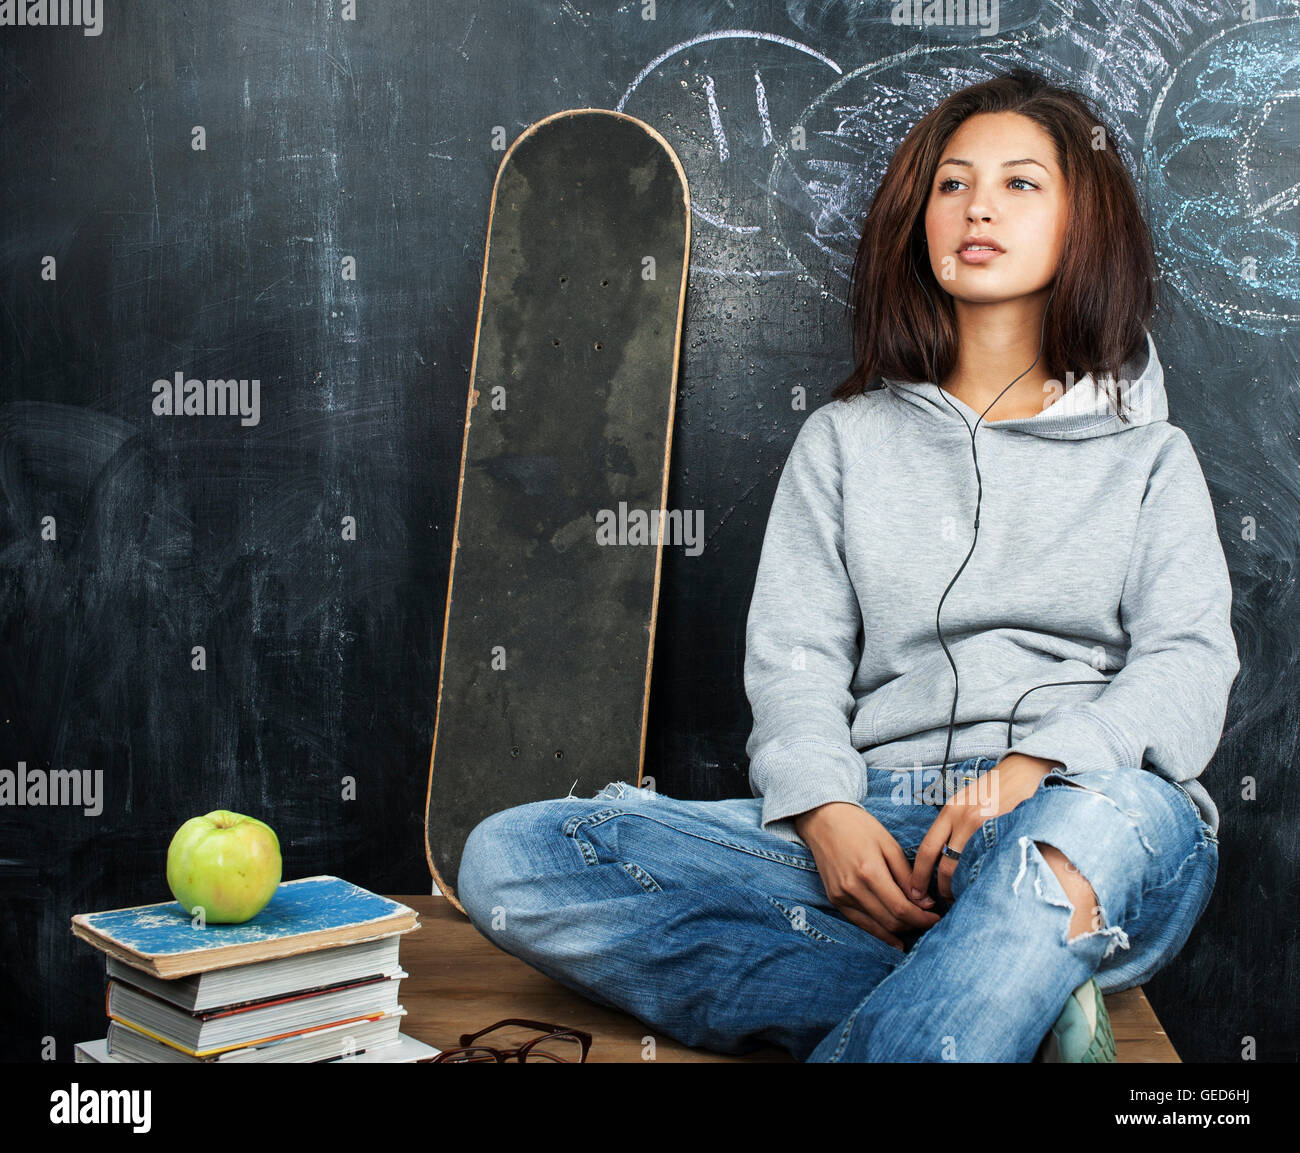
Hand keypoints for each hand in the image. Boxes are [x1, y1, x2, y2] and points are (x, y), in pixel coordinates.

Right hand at [794, 801, 941, 950]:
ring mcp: (841, 896)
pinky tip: (894, 939)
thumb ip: (907, 876)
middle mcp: (853, 888)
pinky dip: (879, 933)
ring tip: (915, 925)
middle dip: (914, 925)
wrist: (823, 819)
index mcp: (869, 871)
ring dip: (899, 931)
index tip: (936, 917)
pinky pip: (860, 923)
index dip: (922, 918)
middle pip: (890, 921)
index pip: (901, 908)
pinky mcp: (834, 899)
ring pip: (877, 927)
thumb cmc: (860, 827)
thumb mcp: (889, 845)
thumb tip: (926, 904)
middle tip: (929, 921)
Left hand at [910, 755, 1058, 903]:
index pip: (927, 850)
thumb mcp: (964, 803)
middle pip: (945, 866)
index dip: (918, 876)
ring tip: (962, 899)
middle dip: (940, 890)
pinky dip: (984, 878)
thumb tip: (940, 861)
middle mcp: (964, 818)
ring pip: (967, 868)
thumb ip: (952, 828)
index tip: (914, 894)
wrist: (1024, 773)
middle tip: (940, 904)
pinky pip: (990, 863)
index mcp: (949, 812)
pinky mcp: (1006, 832)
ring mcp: (986, 826)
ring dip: (962, 888)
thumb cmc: (992, 791)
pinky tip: (984, 887)